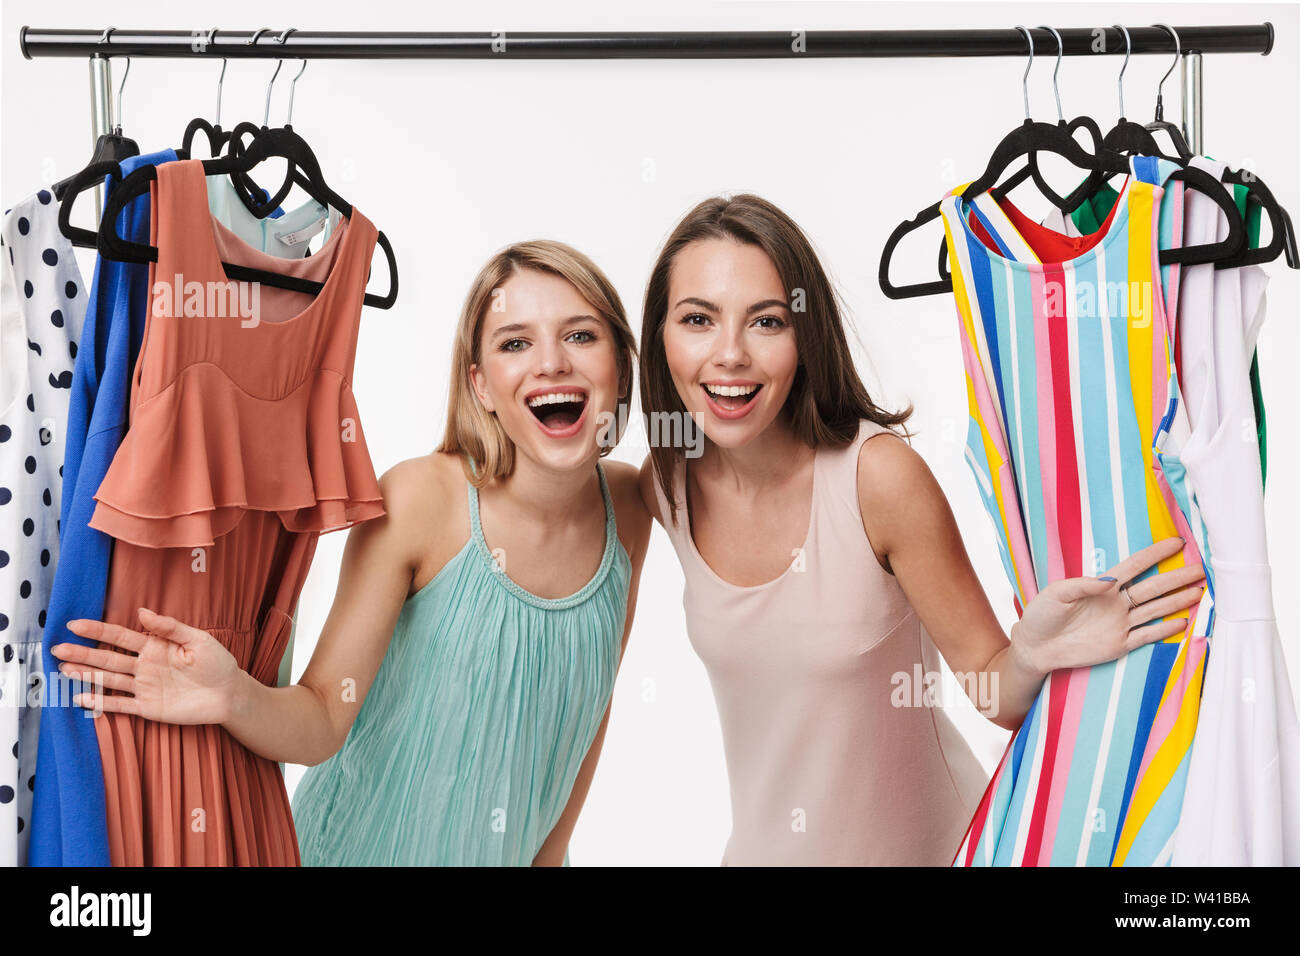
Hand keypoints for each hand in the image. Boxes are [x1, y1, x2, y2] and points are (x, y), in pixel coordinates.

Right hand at [54, 607, 241, 723]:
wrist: (230, 694)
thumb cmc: (218, 663)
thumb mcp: (198, 639)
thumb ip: (170, 627)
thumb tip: (142, 611)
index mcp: (155, 646)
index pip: (121, 636)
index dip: (98, 630)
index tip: (74, 624)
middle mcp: (144, 666)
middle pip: (108, 658)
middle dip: (83, 653)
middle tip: (57, 649)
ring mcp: (144, 687)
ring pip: (109, 680)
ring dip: (87, 675)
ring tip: (63, 670)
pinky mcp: (148, 707)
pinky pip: (121, 705)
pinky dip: (102, 702)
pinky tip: (82, 698)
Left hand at [1010, 536, 1205, 678]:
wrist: (1035, 647)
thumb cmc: (1042, 615)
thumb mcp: (1056, 594)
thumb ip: (1082, 585)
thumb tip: (1109, 579)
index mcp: (1101, 585)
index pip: (1135, 566)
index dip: (1156, 554)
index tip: (1178, 543)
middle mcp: (1116, 602)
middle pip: (1153, 587)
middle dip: (1177, 577)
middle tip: (1202, 570)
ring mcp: (1120, 623)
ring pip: (1155, 609)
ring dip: (1178, 601)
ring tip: (1200, 592)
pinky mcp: (1119, 644)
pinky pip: (1146, 635)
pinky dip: (1164, 629)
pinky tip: (1183, 622)